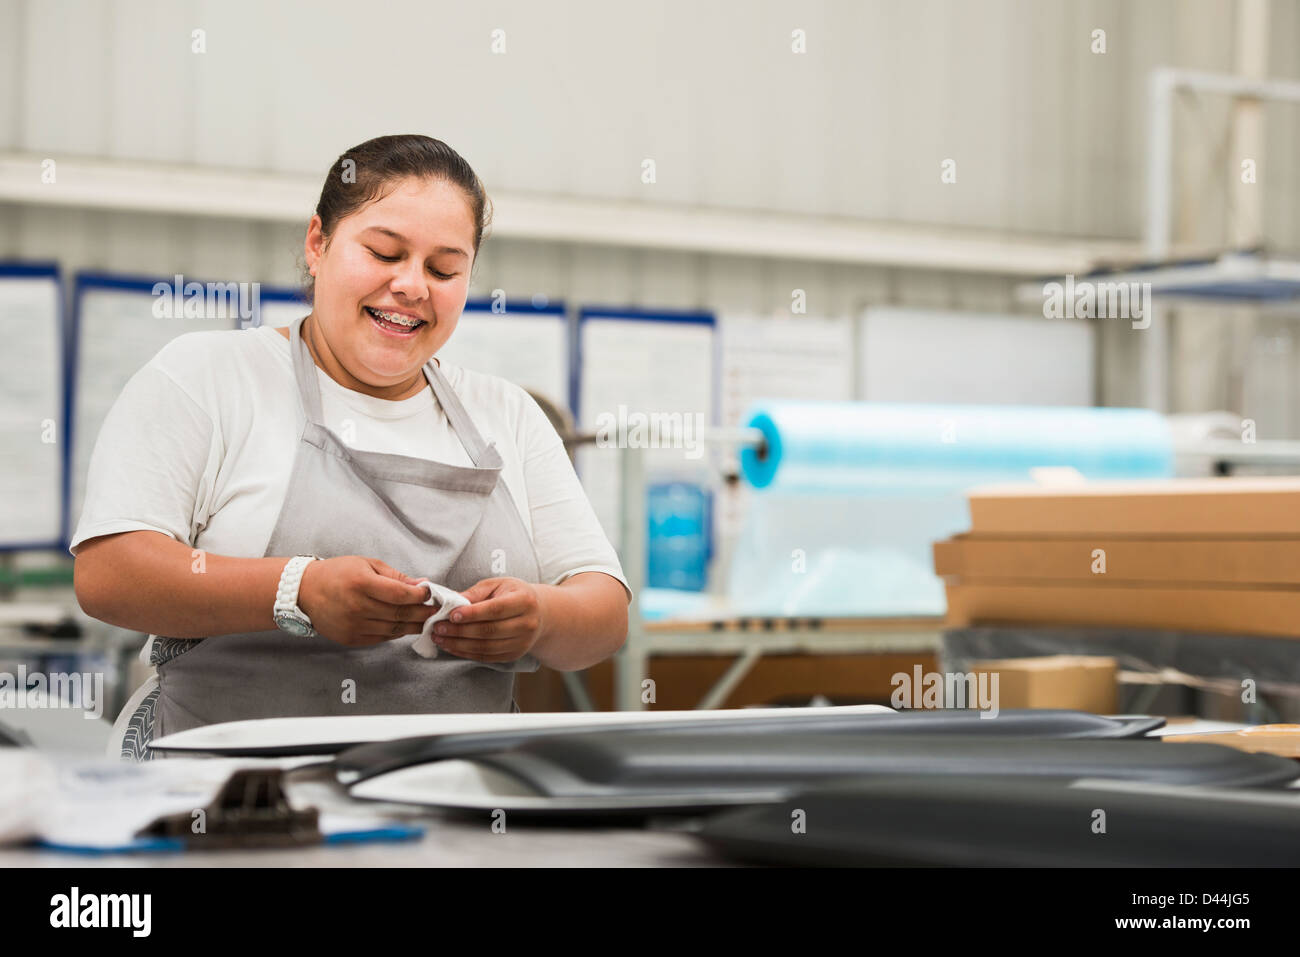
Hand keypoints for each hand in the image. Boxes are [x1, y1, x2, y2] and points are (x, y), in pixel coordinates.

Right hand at [295, 556, 437, 646]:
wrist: (305, 591)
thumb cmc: (337, 573)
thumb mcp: (366, 564)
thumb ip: (395, 576)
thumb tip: (420, 585)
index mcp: (362, 584)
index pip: (400, 595)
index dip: (420, 596)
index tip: (429, 594)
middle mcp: (357, 607)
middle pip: (400, 614)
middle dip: (422, 612)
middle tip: (434, 610)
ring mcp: (353, 625)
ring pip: (393, 629)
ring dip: (413, 625)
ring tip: (424, 619)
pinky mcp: (351, 638)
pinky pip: (381, 638)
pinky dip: (396, 632)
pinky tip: (404, 625)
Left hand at [430, 577, 544, 663]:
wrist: (539, 613)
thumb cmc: (513, 594)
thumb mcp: (498, 585)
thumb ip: (475, 593)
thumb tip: (450, 601)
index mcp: (524, 601)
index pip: (496, 609)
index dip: (473, 613)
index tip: (452, 614)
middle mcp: (527, 624)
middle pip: (490, 630)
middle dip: (460, 630)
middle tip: (438, 627)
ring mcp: (522, 642)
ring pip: (486, 647)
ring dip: (459, 644)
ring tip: (440, 638)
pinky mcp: (514, 655)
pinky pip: (487, 657)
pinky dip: (466, 653)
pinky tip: (451, 647)